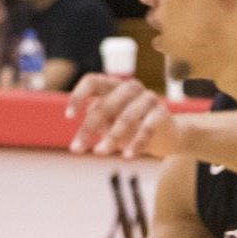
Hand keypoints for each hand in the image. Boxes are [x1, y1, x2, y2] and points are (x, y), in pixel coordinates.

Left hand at [65, 74, 181, 158]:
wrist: (168, 136)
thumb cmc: (131, 128)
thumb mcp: (109, 125)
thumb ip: (96, 125)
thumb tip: (82, 136)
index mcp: (114, 86)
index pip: (92, 81)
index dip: (78, 96)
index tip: (68, 117)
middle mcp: (131, 88)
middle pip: (105, 104)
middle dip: (88, 128)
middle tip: (76, 149)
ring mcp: (148, 98)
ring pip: (126, 116)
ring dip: (111, 137)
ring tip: (99, 153)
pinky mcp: (162, 113)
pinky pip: (147, 128)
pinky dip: (136, 143)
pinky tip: (128, 156)